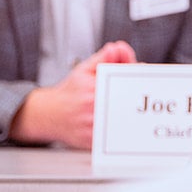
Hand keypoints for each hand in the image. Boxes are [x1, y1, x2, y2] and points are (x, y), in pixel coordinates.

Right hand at [8, 41, 137, 148]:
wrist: (48, 115)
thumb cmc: (70, 93)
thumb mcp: (83, 70)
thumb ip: (103, 58)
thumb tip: (117, 48)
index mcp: (93, 88)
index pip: (124, 82)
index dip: (137, 77)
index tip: (143, 75)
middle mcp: (93, 108)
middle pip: (127, 102)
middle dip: (137, 97)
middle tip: (143, 94)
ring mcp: (93, 127)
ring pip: (123, 122)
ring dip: (132, 116)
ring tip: (136, 111)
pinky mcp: (92, 143)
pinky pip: (114, 139)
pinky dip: (123, 133)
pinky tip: (126, 126)